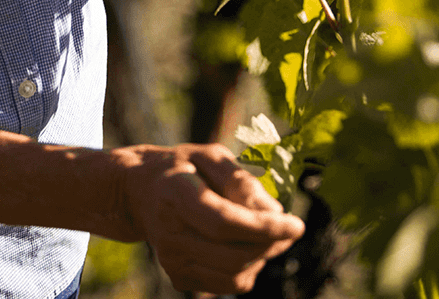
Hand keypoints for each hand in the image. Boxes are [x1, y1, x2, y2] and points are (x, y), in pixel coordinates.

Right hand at [110, 143, 302, 294]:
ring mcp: (171, 260)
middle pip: (234, 254)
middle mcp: (169, 232)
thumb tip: (271, 213)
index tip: (298, 224)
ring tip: (266, 232)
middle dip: (272, 243)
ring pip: (236, 275)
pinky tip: (245, 244)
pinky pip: (230, 284)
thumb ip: (240, 180)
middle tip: (289, 227)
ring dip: (264, 256)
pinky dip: (249, 267)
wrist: (141, 193)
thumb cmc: (185, 168)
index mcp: (174, 193)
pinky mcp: (179, 278)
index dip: (264, 228)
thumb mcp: (210, 155)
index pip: (223, 222)